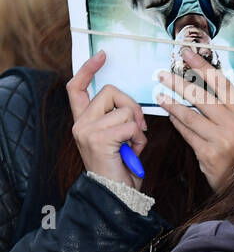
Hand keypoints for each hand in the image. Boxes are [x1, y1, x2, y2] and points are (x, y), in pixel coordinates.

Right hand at [66, 50, 146, 189]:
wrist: (116, 194)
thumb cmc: (121, 168)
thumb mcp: (119, 138)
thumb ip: (118, 119)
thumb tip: (133, 106)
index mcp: (83, 121)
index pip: (77, 87)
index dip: (88, 69)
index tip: (102, 56)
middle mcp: (81, 123)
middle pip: (110, 91)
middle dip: (132, 106)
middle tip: (139, 126)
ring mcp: (87, 130)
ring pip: (124, 110)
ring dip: (138, 127)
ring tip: (133, 145)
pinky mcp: (98, 139)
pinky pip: (129, 126)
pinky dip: (139, 138)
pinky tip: (134, 151)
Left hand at [154, 47, 233, 189]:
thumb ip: (228, 111)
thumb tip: (202, 87)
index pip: (222, 84)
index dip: (203, 67)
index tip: (188, 53)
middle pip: (203, 96)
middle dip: (179, 82)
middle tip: (162, 73)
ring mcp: (223, 140)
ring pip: (191, 115)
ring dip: (172, 102)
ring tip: (160, 93)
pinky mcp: (209, 154)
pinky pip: (187, 133)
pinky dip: (177, 123)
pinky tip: (170, 115)